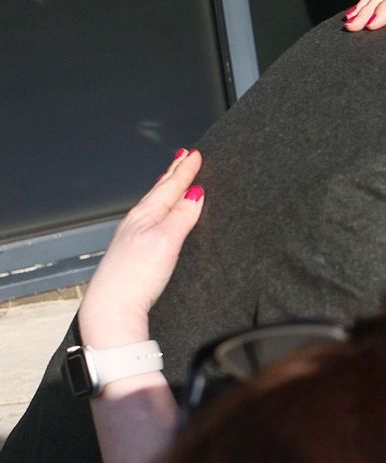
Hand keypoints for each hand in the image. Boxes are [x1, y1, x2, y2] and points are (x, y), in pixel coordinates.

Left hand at [78, 149, 204, 350]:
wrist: (112, 308)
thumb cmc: (135, 277)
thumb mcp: (166, 241)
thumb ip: (182, 216)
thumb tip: (196, 194)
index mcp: (145, 216)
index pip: (169, 187)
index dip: (184, 171)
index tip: (195, 154)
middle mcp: (137, 223)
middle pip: (158, 192)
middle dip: (173, 174)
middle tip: (184, 157)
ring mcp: (133, 238)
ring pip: (153, 205)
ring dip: (165, 190)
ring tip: (172, 180)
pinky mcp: (134, 253)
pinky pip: (150, 220)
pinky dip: (160, 210)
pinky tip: (160, 216)